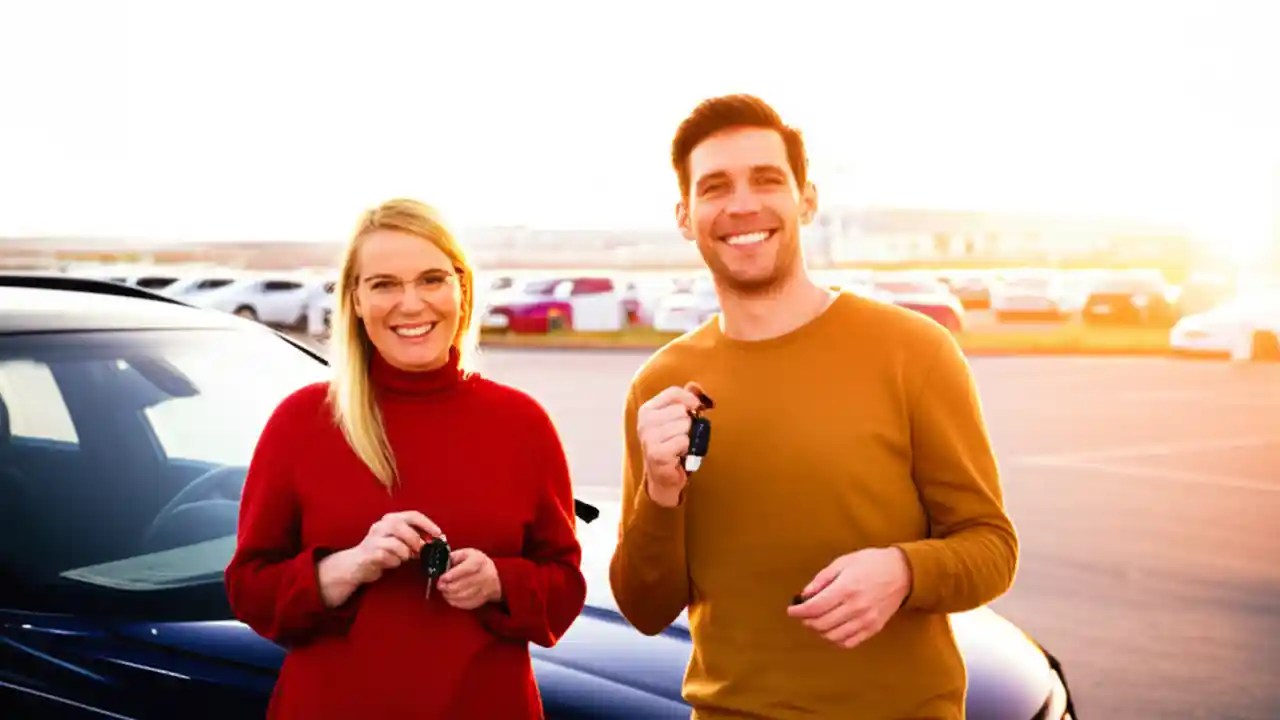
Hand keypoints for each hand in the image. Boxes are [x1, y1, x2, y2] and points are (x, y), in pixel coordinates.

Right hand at [350, 510, 440, 582]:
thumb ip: (415, 537)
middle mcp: (381, 525)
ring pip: (396, 544)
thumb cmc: (383, 551)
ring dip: (405, 554)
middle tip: (421, 551)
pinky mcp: (370, 553)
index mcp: (390, 519)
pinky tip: (392, 563)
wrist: (358, 564)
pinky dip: (394, 562)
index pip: (412, 515)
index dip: (427, 524)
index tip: (439, 534)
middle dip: (415, 541)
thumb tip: (436, 541)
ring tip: (403, 558)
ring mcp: (373, 539)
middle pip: (403, 527)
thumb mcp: (399, 540)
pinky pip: (389, 557)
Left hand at [437, 548, 501, 609]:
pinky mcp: (482, 599)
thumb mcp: (466, 554)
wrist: (494, 576)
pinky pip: (466, 603)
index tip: (442, 578)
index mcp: (479, 561)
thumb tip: (442, 564)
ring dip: (450, 595)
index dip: (452, 575)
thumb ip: (454, 557)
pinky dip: (455, 602)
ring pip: (463, 595)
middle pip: (463, 584)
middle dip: (448, 586)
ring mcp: (484, 589)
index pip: (466, 569)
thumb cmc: (477, 563)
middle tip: (440, 585)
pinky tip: (450, 597)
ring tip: (444, 591)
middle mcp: (484, 575)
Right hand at [636, 382, 705, 505]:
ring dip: (688, 438)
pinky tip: (678, 455)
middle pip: (681, 410)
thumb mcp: (677, 420)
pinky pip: (683, 441)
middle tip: (681, 437)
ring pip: (684, 426)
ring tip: (679, 447)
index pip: (674, 392)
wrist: (663, 478)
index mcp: (648, 410)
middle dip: (688, 425)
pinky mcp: (656, 453)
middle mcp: (644, 422)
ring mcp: (648, 438)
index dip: (690, 400)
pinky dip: (686, 449)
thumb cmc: (673, 446)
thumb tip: (697, 385)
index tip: (695, 409)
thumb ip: (685, 401)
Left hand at [786, 547, 912, 649]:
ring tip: (816, 621)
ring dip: (819, 631)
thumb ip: (822, 579)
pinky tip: (832, 629)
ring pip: (833, 636)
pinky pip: (849, 642)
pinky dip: (835, 639)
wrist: (902, 573)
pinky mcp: (873, 628)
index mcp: (846, 588)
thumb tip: (804, 595)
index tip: (791, 610)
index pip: (815, 608)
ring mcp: (866, 620)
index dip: (798, 612)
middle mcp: (856, 607)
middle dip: (806, 621)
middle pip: (821, 624)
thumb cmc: (870, 563)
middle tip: (803, 614)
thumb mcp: (843, 562)